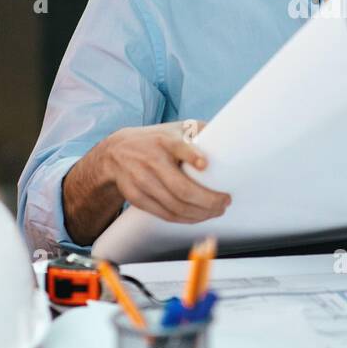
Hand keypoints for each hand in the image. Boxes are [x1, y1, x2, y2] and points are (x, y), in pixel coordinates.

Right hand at [64, 120, 229, 243]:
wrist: (116, 152)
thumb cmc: (156, 140)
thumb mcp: (174, 128)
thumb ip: (199, 130)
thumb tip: (230, 135)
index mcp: (164, 141)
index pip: (178, 147)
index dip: (192, 156)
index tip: (205, 164)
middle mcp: (151, 161)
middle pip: (181, 189)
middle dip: (208, 200)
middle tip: (225, 201)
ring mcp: (142, 181)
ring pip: (175, 206)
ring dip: (201, 213)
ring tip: (217, 210)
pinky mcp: (136, 197)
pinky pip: (165, 214)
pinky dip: (186, 219)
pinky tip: (199, 216)